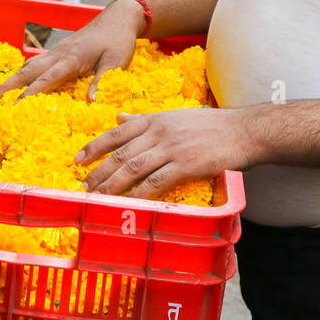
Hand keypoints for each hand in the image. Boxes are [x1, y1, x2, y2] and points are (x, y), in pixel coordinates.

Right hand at [0, 0, 145, 101]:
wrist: (118, 17)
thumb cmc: (118, 40)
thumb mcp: (116, 63)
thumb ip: (102, 82)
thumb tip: (90, 102)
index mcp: (71, 59)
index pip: (45, 80)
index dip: (29, 95)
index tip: (14, 108)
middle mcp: (59, 54)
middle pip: (29, 72)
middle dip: (9, 86)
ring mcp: (57, 51)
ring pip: (30, 66)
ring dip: (12, 79)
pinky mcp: (60, 50)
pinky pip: (37, 63)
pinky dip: (24, 73)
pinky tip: (17, 81)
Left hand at [75, 105, 251, 198]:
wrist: (241, 131)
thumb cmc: (209, 125)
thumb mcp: (173, 115)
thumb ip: (144, 119)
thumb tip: (118, 117)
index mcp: (154, 119)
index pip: (116, 133)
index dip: (94, 147)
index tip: (77, 159)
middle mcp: (159, 131)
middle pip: (120, 153)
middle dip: (98, 171)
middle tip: (84, 187)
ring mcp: (171, 148)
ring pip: (133, 167)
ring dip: (112, 185)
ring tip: (98, 197)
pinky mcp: (185, 164)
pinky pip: (155, 181)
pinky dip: (139, 194)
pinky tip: (128, 203)